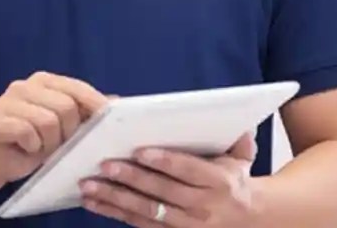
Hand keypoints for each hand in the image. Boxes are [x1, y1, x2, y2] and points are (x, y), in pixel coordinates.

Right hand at [0, 71, 108, 183]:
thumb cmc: (36, 143)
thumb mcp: (65, 127)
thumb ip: (86, 112)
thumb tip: (116, 100)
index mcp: (45, 81)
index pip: (77, 88)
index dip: (95, 104)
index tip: (107, 120)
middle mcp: (25, 85)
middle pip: (66, 106)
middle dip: (69, 132)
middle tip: (60, 145)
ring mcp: (7, 100)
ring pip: (47, 121)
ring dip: (50, 143)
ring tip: (42, 148)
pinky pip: (26, 133)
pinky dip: (32, 147)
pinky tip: (26, 149)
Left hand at [80, 132, 258, 226]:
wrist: (247, 220)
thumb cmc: (236, 181)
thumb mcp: (243, 159)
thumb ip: (238, 139)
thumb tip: (236, 119)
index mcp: (220, 183)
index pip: (189, 170)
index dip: (164, 161)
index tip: (139, 151)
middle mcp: (203, 207)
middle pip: (162, 191)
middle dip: (131, 178)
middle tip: (105, 165)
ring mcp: (186, 225)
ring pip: (146, 211)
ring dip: (115, 198)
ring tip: (89, 185)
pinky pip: (139, 224)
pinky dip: (114, 213)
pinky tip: (94, 202)